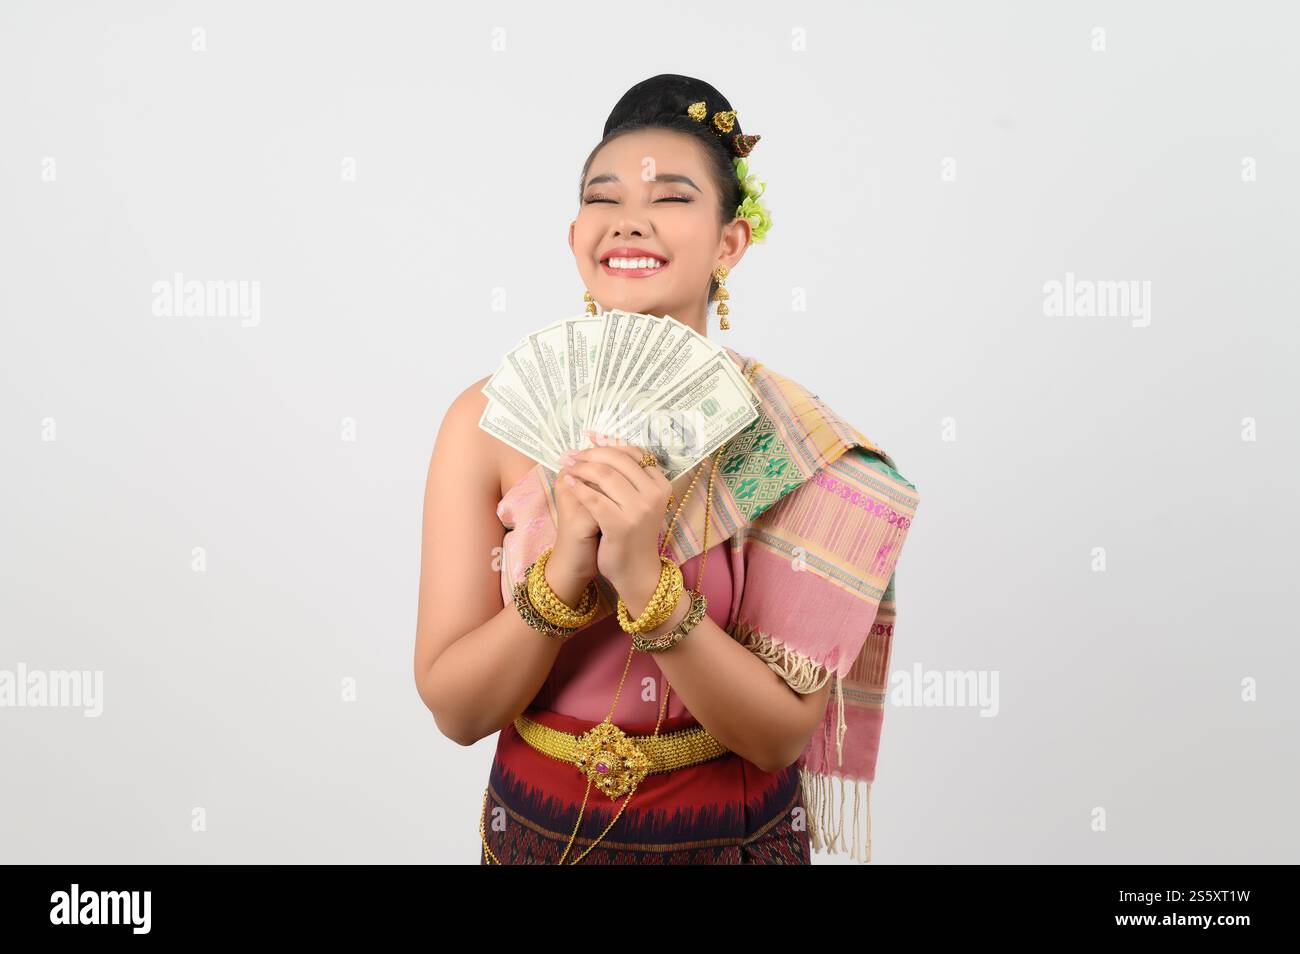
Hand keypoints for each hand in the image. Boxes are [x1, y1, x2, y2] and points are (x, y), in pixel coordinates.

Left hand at [558, 430, 671, 601]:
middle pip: (617, 460)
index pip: (632, 454)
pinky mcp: (621, 524)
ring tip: (568, 467)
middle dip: (590, 454)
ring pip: (605, 475)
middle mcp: (654, 494)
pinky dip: (579, 488)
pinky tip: (569, 484)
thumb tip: (598, 445)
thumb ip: (627, 476)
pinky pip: (595, 498)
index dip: (606, 448)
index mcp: (661, 484)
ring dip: (581, 468)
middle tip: (572, 455)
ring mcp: (640, 510)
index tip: (586, 449)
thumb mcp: (638, 501)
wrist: (636, 570)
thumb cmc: (633, 532)